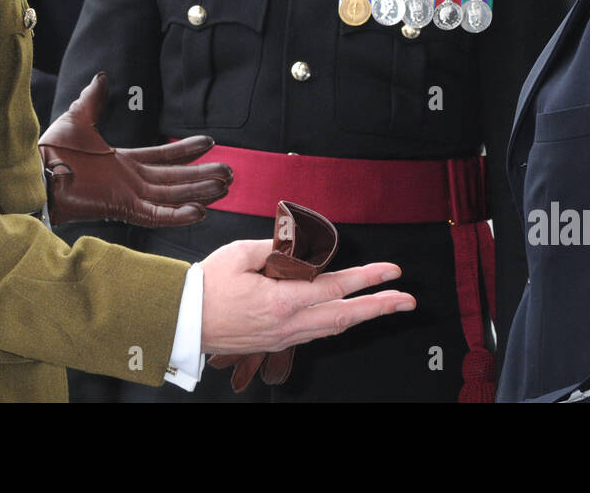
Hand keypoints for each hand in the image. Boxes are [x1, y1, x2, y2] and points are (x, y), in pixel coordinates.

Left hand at [39, 73, 231, 226]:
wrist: (35, 171)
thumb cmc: (52, 150)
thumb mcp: (78, 118)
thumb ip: (94, 100)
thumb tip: (102, 78)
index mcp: (123, 162)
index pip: (163, 157)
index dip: (186, 151)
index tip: (209, 142)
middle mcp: (130, 181)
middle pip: (176, 179)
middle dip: (202, 175)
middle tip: (229, 172)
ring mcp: (128, 197)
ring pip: (173, 196)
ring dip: (198, 191)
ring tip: (224, 187)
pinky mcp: (122, 209)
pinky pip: (157, 214)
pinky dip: (177, 214)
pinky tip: (199, 210)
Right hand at [198, 239, 414, 355]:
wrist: (181, 321)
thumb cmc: (205, 286)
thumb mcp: (239, 254)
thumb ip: (276, 248)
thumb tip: (303, 246)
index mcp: (280, 301)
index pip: (334, 288)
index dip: (367, 279)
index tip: (391, 271)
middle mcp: (287, 324)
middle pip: (344, 316)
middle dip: (380, 307)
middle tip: (407, 300)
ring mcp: (283, 337)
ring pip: (332, 328)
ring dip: (362, 316)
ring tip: (385, 306)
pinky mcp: (275, 342)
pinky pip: (315, 333)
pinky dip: (336, 322)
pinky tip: (346, 315)